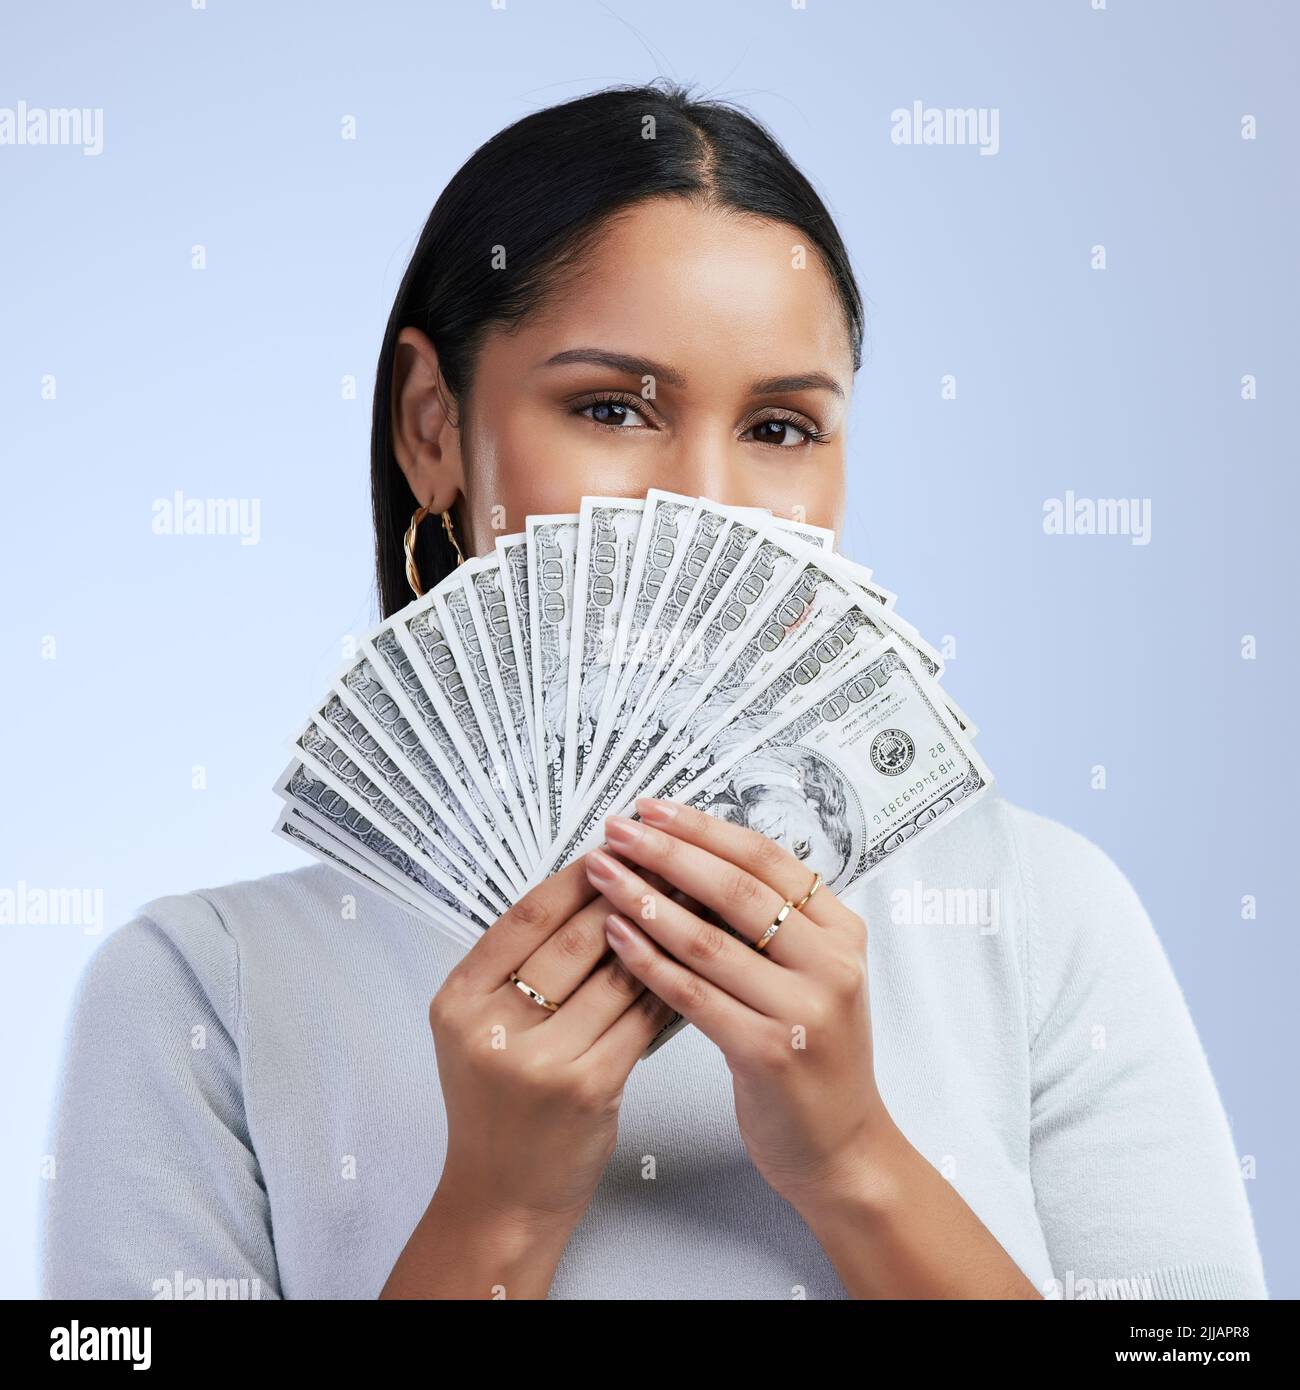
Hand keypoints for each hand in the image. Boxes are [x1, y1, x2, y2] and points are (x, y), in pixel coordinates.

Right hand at [427, 855, 677, 1229]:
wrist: (500, 1198)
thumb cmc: (501, 1108)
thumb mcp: (485, 1029)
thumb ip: (522, 968)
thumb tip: (596, 891)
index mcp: (460, 999)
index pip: (527, 914)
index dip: (578, 874)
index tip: (617, 846)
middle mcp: (491, 1026)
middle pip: (573, 938)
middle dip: (629, 892)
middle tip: (671, 861)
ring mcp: (537, 1059)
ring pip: (615, 974)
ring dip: (662, 933)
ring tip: (695, 901)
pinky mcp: (586, 1086)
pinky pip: (640, 1019)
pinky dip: (671, 985)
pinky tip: (697, 963)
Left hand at [586, 798, 890, 1213]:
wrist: (841, 1147)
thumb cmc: (809, 1052)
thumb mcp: (810, 974)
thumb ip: (769, 922)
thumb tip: (688, 854)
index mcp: (841, 930)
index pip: (766, 859)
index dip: (703, 828)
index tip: (650, 808)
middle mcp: (832, 962)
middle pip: (736, 889)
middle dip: (667, 853)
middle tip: (615, 831)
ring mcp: (804, 1009)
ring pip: (709, 940)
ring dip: (645, 900)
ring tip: (601, 875)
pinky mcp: (770, 1053)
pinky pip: (694, 996)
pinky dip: (649, 962)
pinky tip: (615, 937)